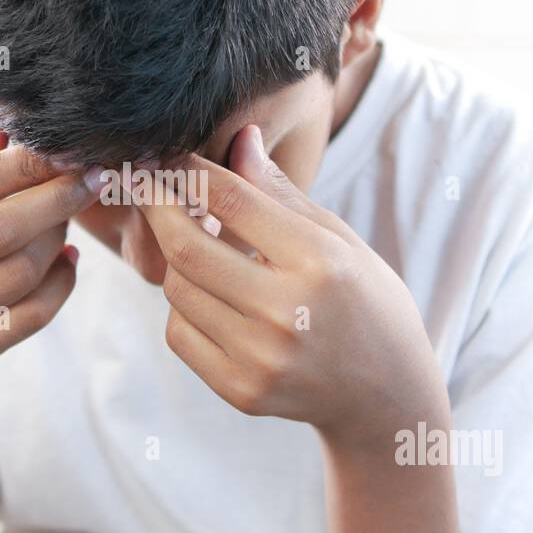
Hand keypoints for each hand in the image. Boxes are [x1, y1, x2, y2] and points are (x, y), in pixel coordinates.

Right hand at [0, 101, 103, 388]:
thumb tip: (2, 96)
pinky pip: (30, 316)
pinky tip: (65, 260)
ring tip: (68, 217)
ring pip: (22, 273)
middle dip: (57, 198)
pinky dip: (59, 284)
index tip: (71, 147)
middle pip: (2, 230)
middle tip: (93, 176)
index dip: (29, 164)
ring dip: (57, 239)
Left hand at [136, 125, 448, 448]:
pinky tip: (210, 297)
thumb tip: (239, 137)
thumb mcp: (339, 239)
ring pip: (175, 289)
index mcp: (320, 262)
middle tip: (145, 184)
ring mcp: (260, 358)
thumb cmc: (366, 301)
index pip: (232, 201)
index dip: (189, 170)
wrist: (387, 394)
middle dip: (156, 206)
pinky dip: (183, 307)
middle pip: (186, 247)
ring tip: (199, 246)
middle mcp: (287, 313)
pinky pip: (178, 333)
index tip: (166, 155)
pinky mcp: (240, 390)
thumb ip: (282, 193)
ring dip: (175, 260)